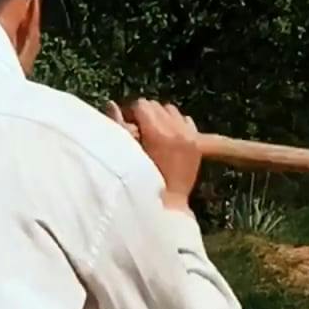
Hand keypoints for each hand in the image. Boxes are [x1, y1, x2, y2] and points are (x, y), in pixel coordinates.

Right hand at [114, 95, 203, 210]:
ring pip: (171, 110)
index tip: (128, 126)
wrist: (169, 204)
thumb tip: (111, 104)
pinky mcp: (197, 142)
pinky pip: (186, 120)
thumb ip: (119, 127)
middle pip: (156, 105)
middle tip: (139, 131)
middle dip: (145, 115)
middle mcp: (176, 130)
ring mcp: (189, 135)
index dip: (131, 114)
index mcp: (157, 133)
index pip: (141, 105)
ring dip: (161, 118)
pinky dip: (177, 124)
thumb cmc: (143, 183)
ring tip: (154, 134)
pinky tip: (169, 138)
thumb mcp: (128, 154)